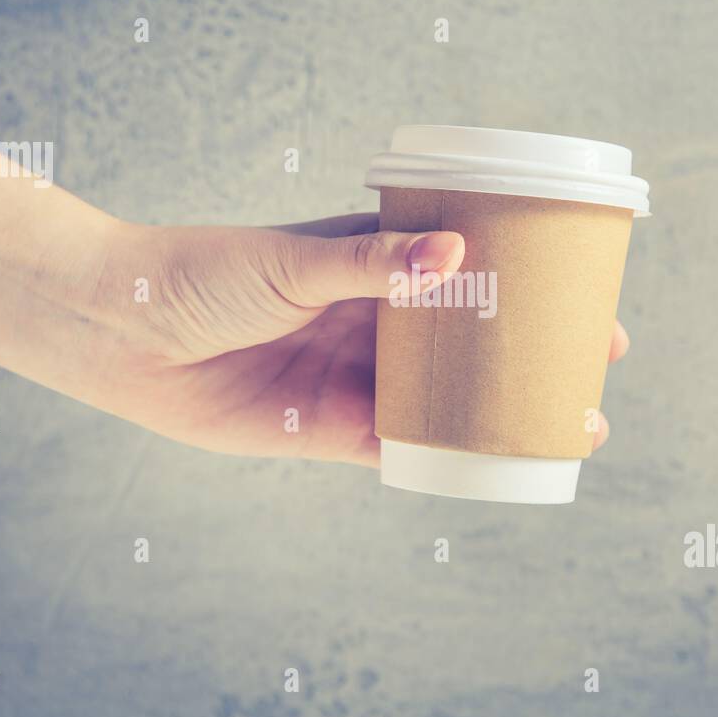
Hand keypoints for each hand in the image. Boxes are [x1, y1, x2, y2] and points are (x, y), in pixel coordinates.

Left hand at [92, 214, 631, 466]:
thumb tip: (457, 254)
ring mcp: (355, 376)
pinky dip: (446, 455)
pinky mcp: (328, 430)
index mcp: (375, 263)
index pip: (470, 269)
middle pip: (471, 340)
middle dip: (531, 353)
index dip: (527, 281)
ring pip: (446, 398)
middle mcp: (375, 320)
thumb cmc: (202, 272)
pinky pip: (401, 447)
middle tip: (594, 367)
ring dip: (501, 412)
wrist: (123, 330)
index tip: (585, 292)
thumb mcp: (294, 258)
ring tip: (565, 424)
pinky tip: (495, 461)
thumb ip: (372, 262)